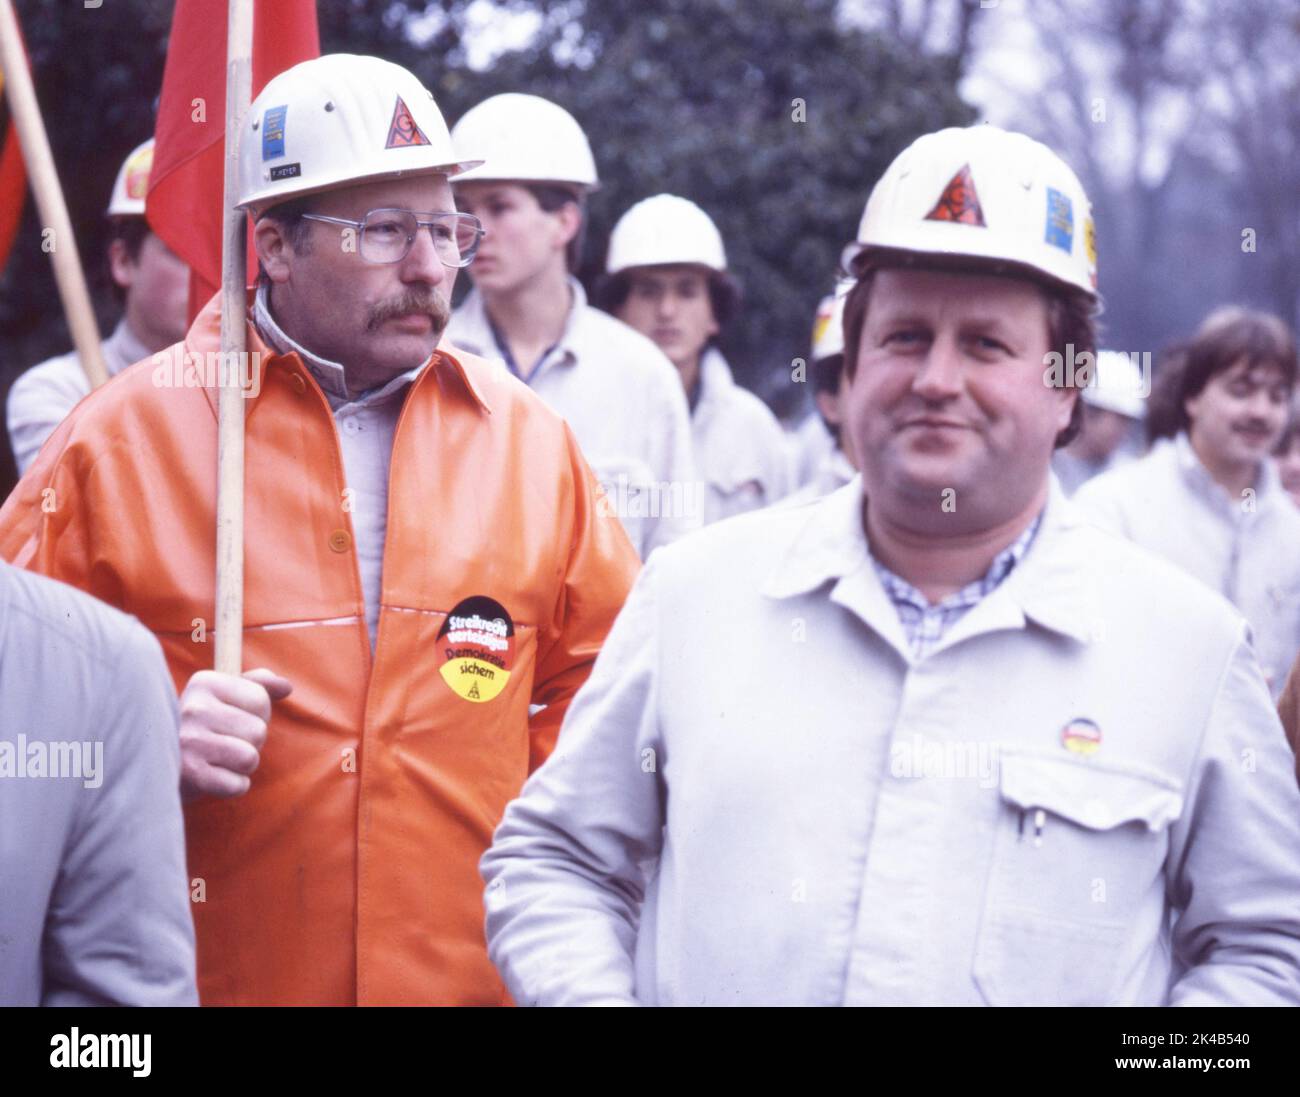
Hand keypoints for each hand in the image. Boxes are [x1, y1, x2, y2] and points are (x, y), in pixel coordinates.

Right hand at [178, 667, 292, 801]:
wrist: (156, 765)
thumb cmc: (202, 728)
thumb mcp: (224, 697)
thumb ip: (257, 685)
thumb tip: (286, 687)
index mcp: (204, 682)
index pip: (261, 700)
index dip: (256, 714)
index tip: (231, 719)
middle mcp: (193, 708)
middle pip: (259, 730)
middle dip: (250, 742)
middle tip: (222, 743)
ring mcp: (189, 741)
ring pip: (250, 758)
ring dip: (242, 765)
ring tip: (218, 759)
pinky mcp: (190, 774)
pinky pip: (238, 784)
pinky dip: (233, 786)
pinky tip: (213, 778)